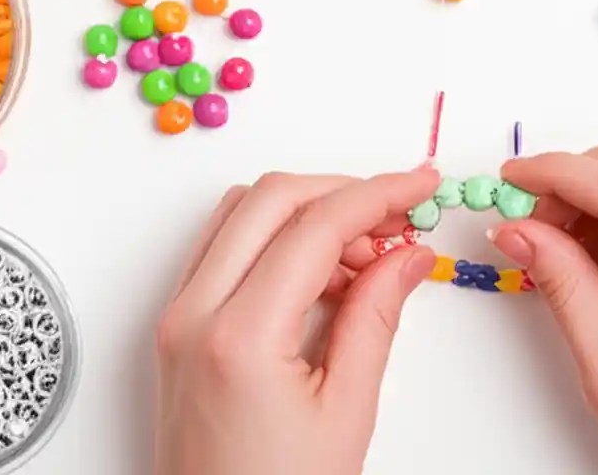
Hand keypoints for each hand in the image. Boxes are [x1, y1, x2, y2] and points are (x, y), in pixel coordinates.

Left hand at [154, 170, 438, 474]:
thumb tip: (407, 255)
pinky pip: (225, 249)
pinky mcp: (178, 329)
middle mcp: (193, 316)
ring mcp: (177, 319)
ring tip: (368, 255)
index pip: (315, 226)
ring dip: (308, 214)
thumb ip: (377, 317)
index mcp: (238, 337)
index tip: (420, 186)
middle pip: (270, 199)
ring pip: (242, 214)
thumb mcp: (346, 411)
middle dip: (342, 192)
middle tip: (398, 217)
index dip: (378, 194)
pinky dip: (278, 239)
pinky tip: (326, 273)